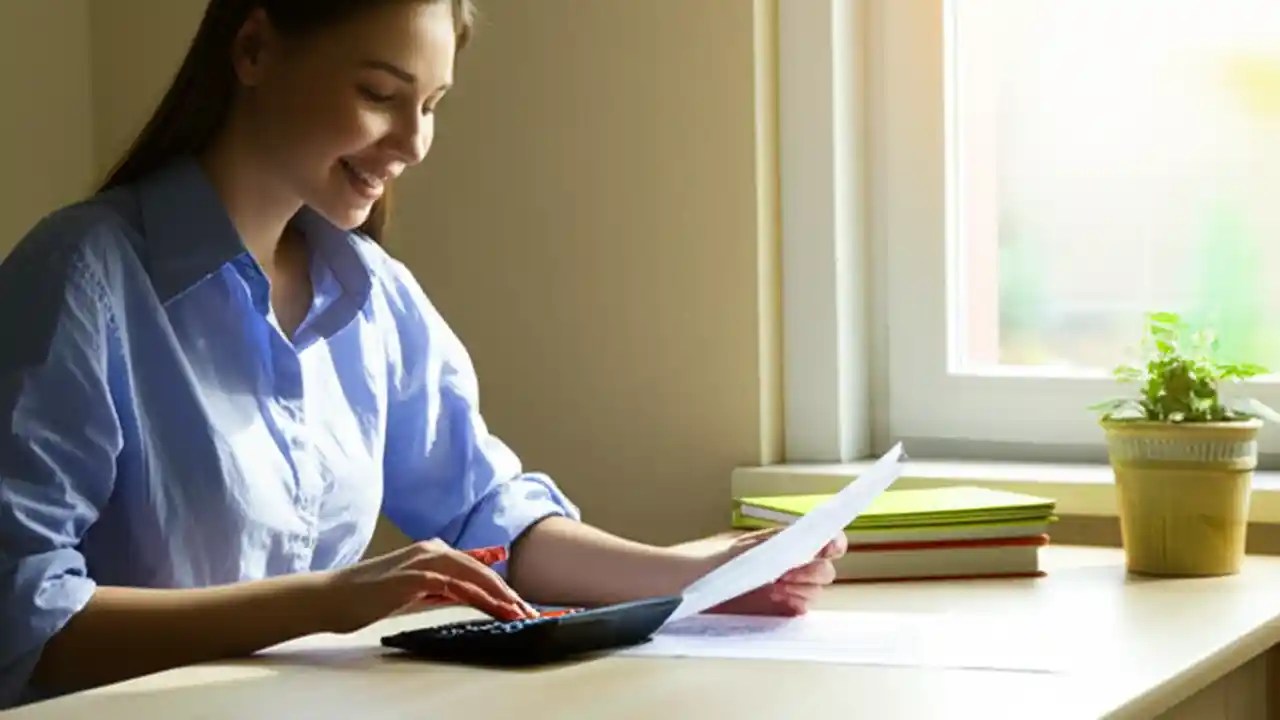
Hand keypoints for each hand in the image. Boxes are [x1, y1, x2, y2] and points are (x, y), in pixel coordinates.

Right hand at [314, 540, 537, 633]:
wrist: (333, 597)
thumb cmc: (371, 596)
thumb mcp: (415, 589)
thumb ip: (444, 585)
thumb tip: (471, 591)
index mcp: (434, 550)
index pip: (477, 567)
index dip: (502, 586)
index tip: (522, 605)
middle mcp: (432, 550)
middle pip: (480, 570)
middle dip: (507, 592)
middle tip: (529, 611)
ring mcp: (422, 561)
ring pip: (472, 575)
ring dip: (498, 595)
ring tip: (517, 613)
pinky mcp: (412, 576)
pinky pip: (451, 585)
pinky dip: (474, 596)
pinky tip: (489, 607)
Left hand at [704, 529, 847, 615]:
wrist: (669, 586)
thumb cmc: (699, 561)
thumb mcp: (741, 547)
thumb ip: (778, 543)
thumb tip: (815, 539)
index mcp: (777, 542)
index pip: (820, 540)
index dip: (831, 544)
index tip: (829, 549)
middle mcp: (781, 564)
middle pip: (822, 569)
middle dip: (814, 571)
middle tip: (789, 574)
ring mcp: (776, 588)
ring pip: (812, 591)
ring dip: (802, 589)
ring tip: (778, 587)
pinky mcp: (769, 611)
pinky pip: (796, 610)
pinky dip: (793, 606)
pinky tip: (777, 602)